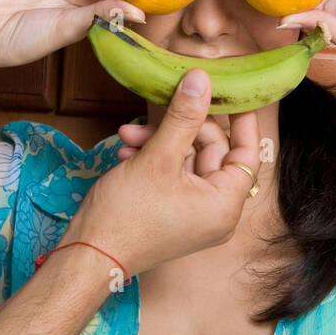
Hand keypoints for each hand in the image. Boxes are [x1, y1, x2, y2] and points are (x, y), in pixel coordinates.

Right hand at [66, 69, 261, 274]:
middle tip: (158, 108)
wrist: (88, 256)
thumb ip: (183, 116)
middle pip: (213, 152)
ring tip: (129, 134)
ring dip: (160, 141)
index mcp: (224, 204)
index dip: (240, 119)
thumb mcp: (158, 157)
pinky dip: (154, 159)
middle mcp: (215, 212)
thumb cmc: (126, 215)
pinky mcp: (172, 213)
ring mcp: (193, 214)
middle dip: (181, 127)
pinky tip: (127, 150)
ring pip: (187, 160)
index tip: (230, 92)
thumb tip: (202, 79)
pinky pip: (172, 175)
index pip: (247, 152)